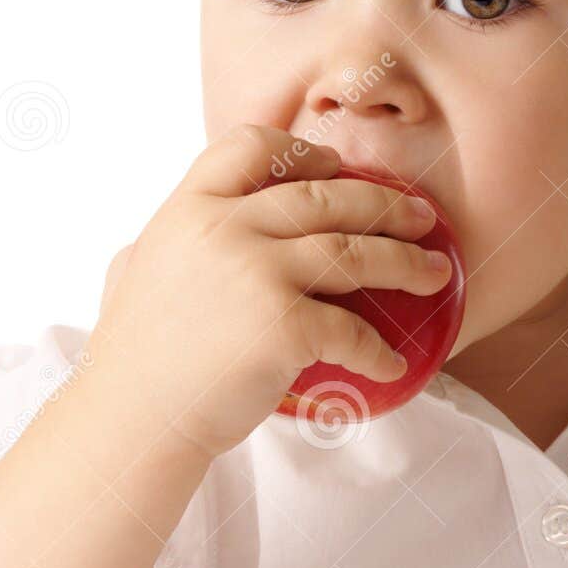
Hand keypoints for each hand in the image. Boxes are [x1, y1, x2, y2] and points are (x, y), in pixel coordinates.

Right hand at [87, 125, 449, 460]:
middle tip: (422, 216)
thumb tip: (201, 226)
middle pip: (325, 197)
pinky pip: (352, 331)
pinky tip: (393, 360)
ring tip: (436, 272)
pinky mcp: (283, 327)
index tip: (338, 166)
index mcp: (188, 208)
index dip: (303, 153)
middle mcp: (224, 228)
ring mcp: (257, 274)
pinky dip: (379, 349)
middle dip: (384, 204)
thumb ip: (176, 239)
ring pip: (354, 253)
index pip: (250, 146)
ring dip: (406, 262)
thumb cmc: (135, 359)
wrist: (130, 421)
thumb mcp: (136, 270)